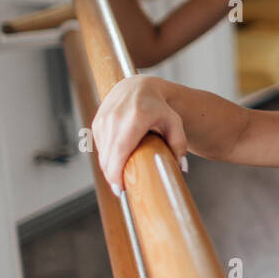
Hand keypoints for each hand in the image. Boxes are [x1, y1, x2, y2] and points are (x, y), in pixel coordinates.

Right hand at [91, 75, 187, 189]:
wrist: (138, 87)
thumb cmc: (159, 107)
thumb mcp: (174, 122)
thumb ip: (180, 144)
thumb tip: (182, 168)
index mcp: (135, 117)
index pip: (120, 150)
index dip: (116, 172)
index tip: (120, 190)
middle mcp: (115, 117)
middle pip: (108, 156)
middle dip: (113, 176)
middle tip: (123, 190)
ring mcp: (103, 119)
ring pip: (102, 154)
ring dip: (109, 168)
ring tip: (121, 178)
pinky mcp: (96, 122)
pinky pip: (99, 147)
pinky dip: (107, 158)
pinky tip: (117, 162)